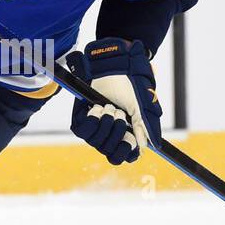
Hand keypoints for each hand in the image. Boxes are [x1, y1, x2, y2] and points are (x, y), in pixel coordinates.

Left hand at [66, 38, 161, 164]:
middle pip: (110, 153)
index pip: (122, 156)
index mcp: (123, 134)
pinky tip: (97, 107)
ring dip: (107, 123)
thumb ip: (141, 127)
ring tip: (109, 107)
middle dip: (118, 133)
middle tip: (120, 114)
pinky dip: (94, 119)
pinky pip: (84, 132)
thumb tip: (144, 147)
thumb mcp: (138, 107)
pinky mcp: (81, 121)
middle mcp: (108, 135)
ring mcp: (94, 130)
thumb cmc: (127, 87)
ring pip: (97, 143)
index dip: (126, 153)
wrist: (113, 69)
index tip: (131, 140)